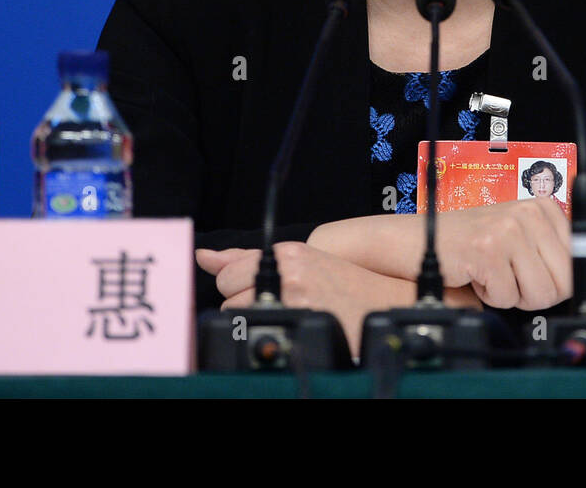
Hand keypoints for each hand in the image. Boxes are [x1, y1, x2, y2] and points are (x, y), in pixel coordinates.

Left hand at [196, 242, 410, 356]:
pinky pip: (261, 332)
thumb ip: (245, 259)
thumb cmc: (339, 284)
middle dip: (248, 304)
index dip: (242, 288)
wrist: (382, 304)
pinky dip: (275, 333)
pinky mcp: (301, 321)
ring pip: (240, 318)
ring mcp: (294, 299)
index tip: (268, 290)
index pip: (227, 275)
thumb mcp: (296, 262)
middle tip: (284, 303)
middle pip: (229, 298)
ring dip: (259, 321)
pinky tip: (294, 329)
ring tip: (291, 315)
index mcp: (286, 252)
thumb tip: (203, 256)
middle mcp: (288, 272)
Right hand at [434, 197, 571, 310]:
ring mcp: (508, 230)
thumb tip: (577, 280)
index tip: (532, 272)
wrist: (423, 240)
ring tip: (494, 273)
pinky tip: (477, 274)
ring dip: (513, 295)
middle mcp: (529, 214)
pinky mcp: (488, 251)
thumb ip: (550, 251)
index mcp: (543, 208)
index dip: (554, 280)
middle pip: (562, 283)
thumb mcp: (520, 236)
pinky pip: (507, 297)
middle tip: (511, 277)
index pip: (576, 262)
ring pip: (539, 294)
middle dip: (535, 292)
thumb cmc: (472, 241)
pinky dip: (490, 296)